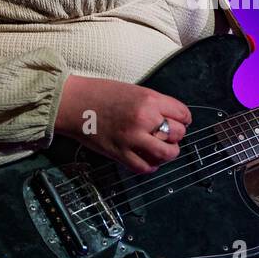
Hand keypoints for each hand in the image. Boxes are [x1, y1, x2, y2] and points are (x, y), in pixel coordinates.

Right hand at [55, 75, 192, 174]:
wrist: (73, 103)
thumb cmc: (101, 93)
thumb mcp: (134, 90)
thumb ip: (154, 104)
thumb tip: (170, 119)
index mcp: (150, 99)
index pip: (182, 113)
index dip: (184, 119)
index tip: (180, 122)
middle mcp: (144, 119)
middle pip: (178, 134)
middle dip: (176, 136)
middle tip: (169, 135)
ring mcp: (132, 138)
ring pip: (167, 153)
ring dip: (169, 153)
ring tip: (163, 150)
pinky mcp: (120, 153)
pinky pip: (144, 167)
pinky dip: (151, 166)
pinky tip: (149, 160)